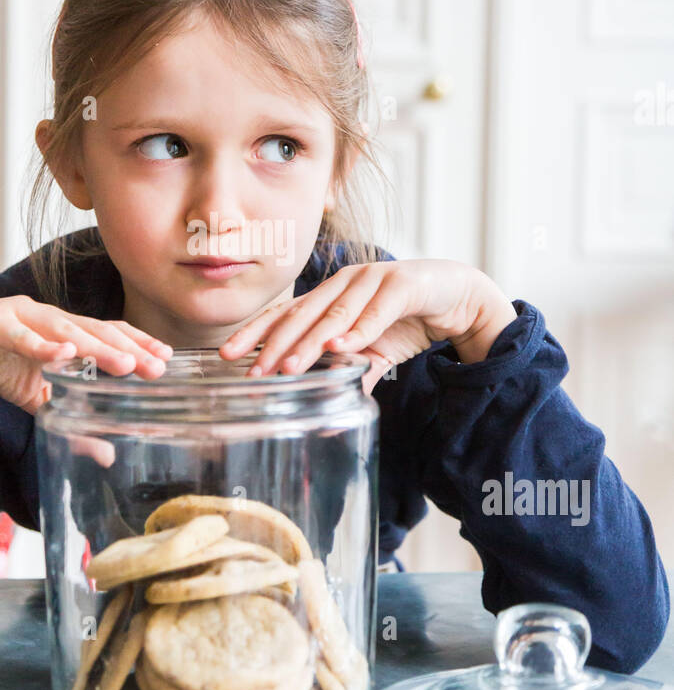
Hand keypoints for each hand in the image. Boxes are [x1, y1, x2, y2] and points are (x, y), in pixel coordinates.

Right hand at [0, 296, 172, 414]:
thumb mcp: (39, 399)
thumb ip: (71, 422)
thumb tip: (106, 454)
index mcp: (65, 332)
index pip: (109, 334)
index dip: (138, 343)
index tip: (167, 358)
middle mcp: (51, 319)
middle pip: (95, 331)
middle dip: (129, 348)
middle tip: (157, 367)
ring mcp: (23, 317)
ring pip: (65, 330)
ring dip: (96, 346)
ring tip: (124, 361)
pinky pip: (20, 335)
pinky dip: (41, 344)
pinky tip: (63, 353)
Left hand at [219, 260, 516, 394]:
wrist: (461, 296)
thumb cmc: (410, 319)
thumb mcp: (375, 350)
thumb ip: (352, 370)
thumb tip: (328, 409)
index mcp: (331, 295)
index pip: (286, 314)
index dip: (256, 333)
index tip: (227, 355)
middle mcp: (345, 283)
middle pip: (302, 313)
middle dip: (272, 342)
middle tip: (250, 368)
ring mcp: (373, 280)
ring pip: (335, 314)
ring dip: (310, 342)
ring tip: (287, 367)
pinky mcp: (404, 285)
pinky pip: (377, 311)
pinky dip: (358, 330)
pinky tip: (340, 348)